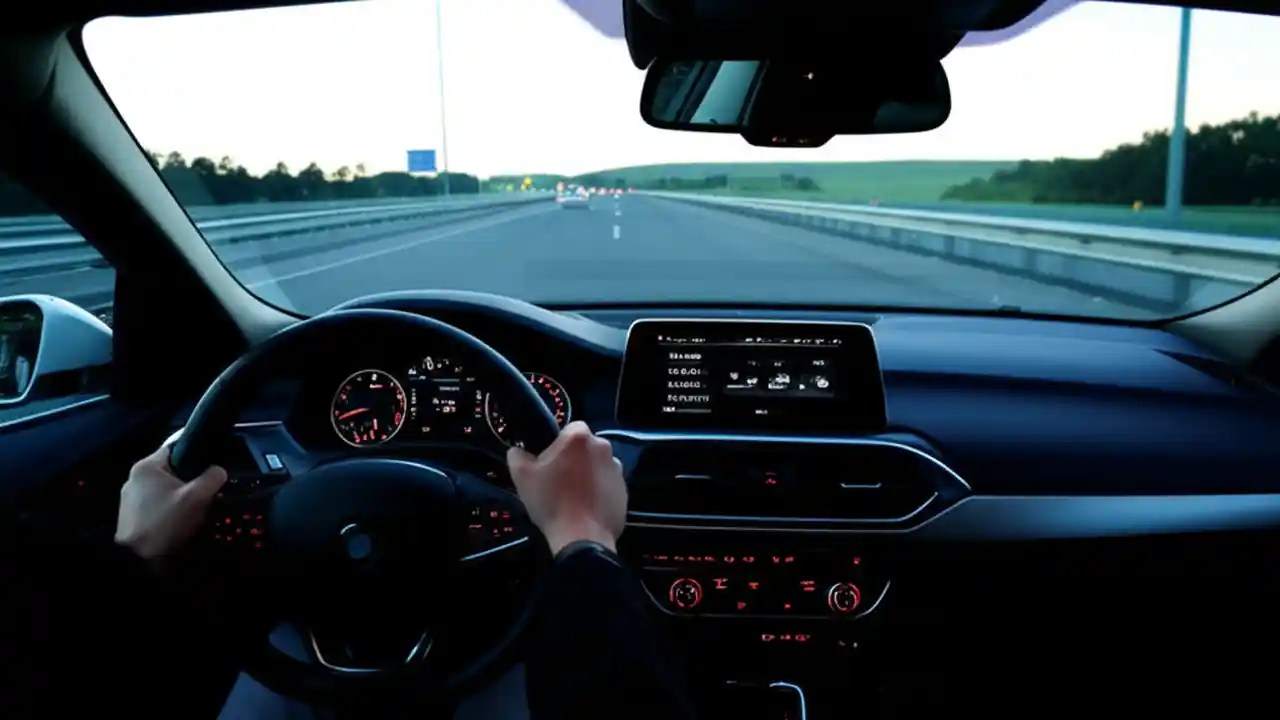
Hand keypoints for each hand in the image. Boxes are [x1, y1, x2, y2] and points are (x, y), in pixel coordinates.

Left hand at [116, 444, 227, 560]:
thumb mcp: (196, 498)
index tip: (212, 463)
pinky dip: (169, 509)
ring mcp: (129, 497)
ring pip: (165, 488)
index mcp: (146, 466)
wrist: (137, 559)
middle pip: (172, 469)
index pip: (176, 445)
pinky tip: (179, 522)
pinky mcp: (130, 514)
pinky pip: (156, 503)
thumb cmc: (165, 522)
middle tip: (206, 492)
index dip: (197, 451)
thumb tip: (219, 470)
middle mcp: (134, 477)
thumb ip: (212, 478)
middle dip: (191, 479)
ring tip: (195, 510)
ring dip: (181, 496)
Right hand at [507, 421, 626, 554]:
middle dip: (573, 459)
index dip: (557, 444)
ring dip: (587, 475)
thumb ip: (516, 455)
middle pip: (584, 448)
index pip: (569, 429)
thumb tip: (518, 451)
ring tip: (573, 498)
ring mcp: (618, 470)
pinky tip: (586, 509)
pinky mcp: (625, 491)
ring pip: (597, 466)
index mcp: (579, 437)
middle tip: (558, 481)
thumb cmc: (551, 501)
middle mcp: (604, 447)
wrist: (582, 537)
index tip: (549, 463)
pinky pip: (607, 486)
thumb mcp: (522, 476)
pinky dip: (598, 492)